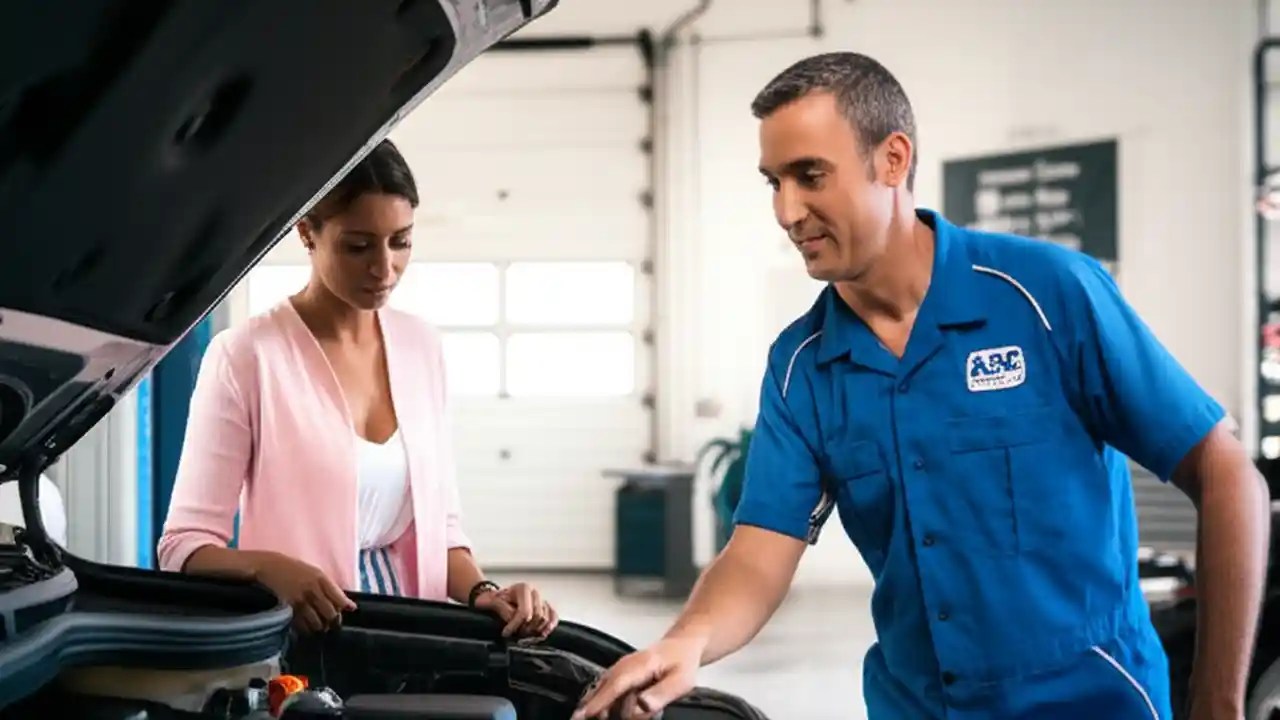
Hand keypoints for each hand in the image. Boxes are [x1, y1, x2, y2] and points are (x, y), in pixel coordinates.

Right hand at [252, 552, 355, 632]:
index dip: (345, 608)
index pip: (339, 599)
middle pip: (330, 614)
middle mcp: (313, 590)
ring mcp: (300, 600)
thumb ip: (331, 588)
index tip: (348, 611)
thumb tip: (350, 606)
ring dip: (320, 627)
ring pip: (317, 623)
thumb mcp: (315, 572)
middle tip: (332, 624)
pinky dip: (307, 629)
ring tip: (319, 627)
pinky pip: (302, 626)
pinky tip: (307, 627)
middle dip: (334, 622)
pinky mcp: (289, 609)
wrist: (270, 566)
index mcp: (321, 579)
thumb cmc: (295, 569)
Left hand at [473, 581, 558, 638]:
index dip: (516, 625)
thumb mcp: (491, 601)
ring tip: (523, 635)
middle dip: (525, 629)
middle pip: (537, 617)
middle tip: (514, 634)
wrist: (496, 597)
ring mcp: (541, 600)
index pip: (525, 611)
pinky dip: (550, 626)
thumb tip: (512, 618)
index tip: (506, 633)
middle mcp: (534, 593)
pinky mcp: (545, 607)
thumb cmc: (494, 599)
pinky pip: (553, 617)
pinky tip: (543, 633)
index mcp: (523, 588)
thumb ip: (502, 608)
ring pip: (545, 619)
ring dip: (535, 630)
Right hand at [572, 636, 704, 719]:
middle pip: (603, 689)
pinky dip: (602, 700)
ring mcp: (621, 669)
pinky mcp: (620, 674)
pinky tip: (603, 712)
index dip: (600, 702)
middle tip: (587, 718)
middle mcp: (625, 666)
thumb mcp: (680, 681)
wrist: (681, 646)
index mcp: (640, 666)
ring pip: (603, 690)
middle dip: (596, 707)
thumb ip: (660, 694)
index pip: (616, 686)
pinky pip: (606, 689)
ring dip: (602, 705)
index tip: (585, 715)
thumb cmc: (682, 662)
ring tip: (599, 715)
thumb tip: (643, 704)